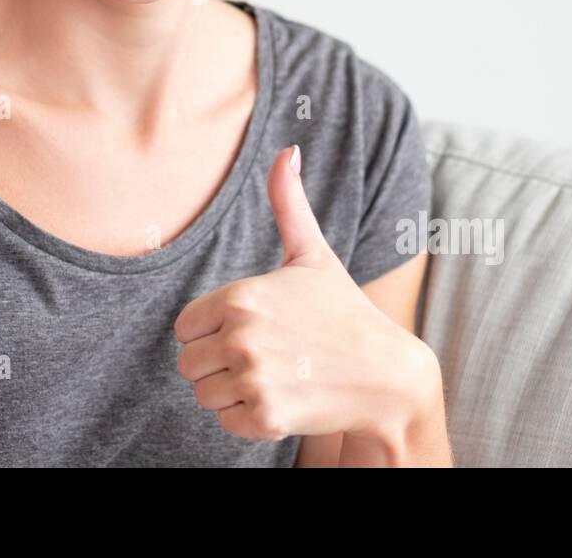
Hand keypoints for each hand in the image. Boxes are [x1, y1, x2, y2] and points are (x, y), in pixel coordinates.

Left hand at [173, 143, 433, 445]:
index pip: (184, 326)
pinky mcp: (266, 417)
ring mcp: (254, 378)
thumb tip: (288, 149)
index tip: (250, 328)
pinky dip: (248, 417)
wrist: (386, 376)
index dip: (212, 329)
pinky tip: (282, 398)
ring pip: (203, 394)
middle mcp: (241, 336)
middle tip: (264, 355)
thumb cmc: (344, 311)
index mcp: (241, 295)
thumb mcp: (313, 255)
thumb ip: (289, 203)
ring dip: (231, 391)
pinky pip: (226, 422)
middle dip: (218, 363)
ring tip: (274, 375)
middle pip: (188, 362)